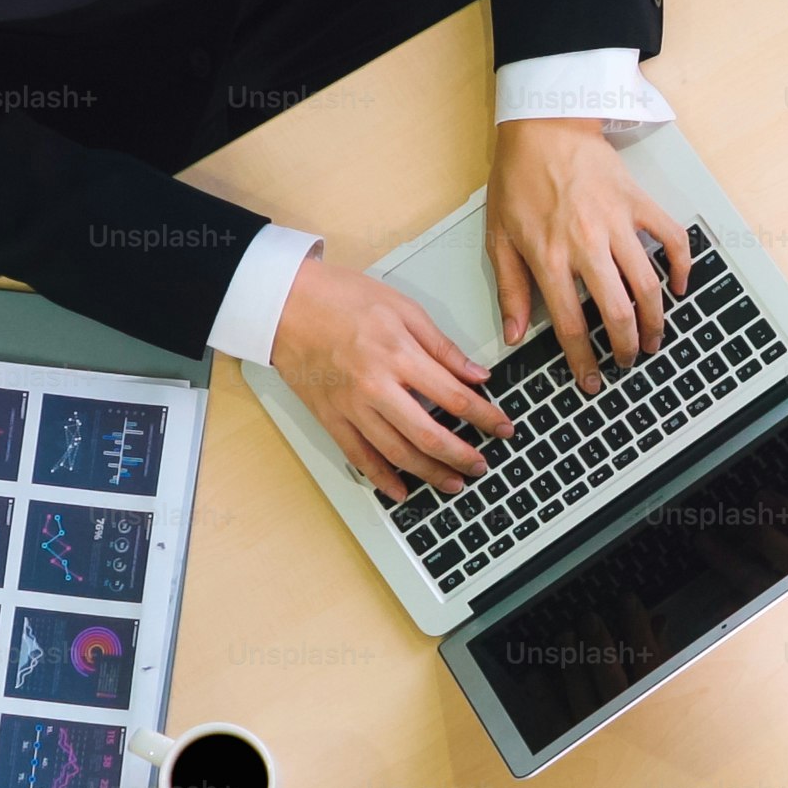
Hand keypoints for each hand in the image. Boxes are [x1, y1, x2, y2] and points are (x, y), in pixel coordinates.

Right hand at [270, 256, 507, 501]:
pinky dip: (381, 478)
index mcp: (399, 355)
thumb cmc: (341, 297)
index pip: (455, 397)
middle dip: (461, 455)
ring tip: (453, 482)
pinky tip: (400, 490)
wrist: (283, 302)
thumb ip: (442, 347)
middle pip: (428, 434)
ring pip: (396, 452)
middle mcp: (375, 386)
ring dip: (429, 473)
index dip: (485, 417)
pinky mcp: (329, 417)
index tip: (503, 427)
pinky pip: (358, 456)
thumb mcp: (403, 309)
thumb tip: (477, 376)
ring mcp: (350, 406)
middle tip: (481, 465)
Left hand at [485, 118, 690, 392]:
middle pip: (618, 312)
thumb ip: (510, 288)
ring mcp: (618, 224)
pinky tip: (679, 285)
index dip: (584, 361)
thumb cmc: (518, 178)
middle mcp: (587, 245)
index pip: (572, 325)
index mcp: (550, 258)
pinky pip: (673, 238)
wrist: (543, 127)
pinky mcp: (639, 204)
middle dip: (628, 347)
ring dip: (656, 319)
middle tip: (629, 361)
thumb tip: (515, 333)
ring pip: (648, 284)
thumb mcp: (499, 236)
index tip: (592, 381)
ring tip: (655, 338)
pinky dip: (682, 265)